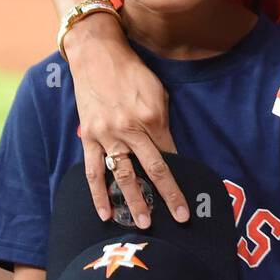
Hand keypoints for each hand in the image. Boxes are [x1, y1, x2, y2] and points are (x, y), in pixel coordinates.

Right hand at [63, 11, 187, 227]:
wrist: (98, 56)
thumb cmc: (133, 72)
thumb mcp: (157, 91)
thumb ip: (162, 120)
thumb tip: (169, 148)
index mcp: (152, 117)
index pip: (170, 153)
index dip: (181, 173)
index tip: (190, 190)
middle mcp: (130, 129)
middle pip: (153, 169)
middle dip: (168, 195)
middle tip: (179, 217)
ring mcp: (107, 135)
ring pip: (123, 175)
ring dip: (134, 201)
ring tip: (145, 223)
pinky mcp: (89, 138)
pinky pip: (93, 171)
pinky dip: (98, 194)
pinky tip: (105, 213)